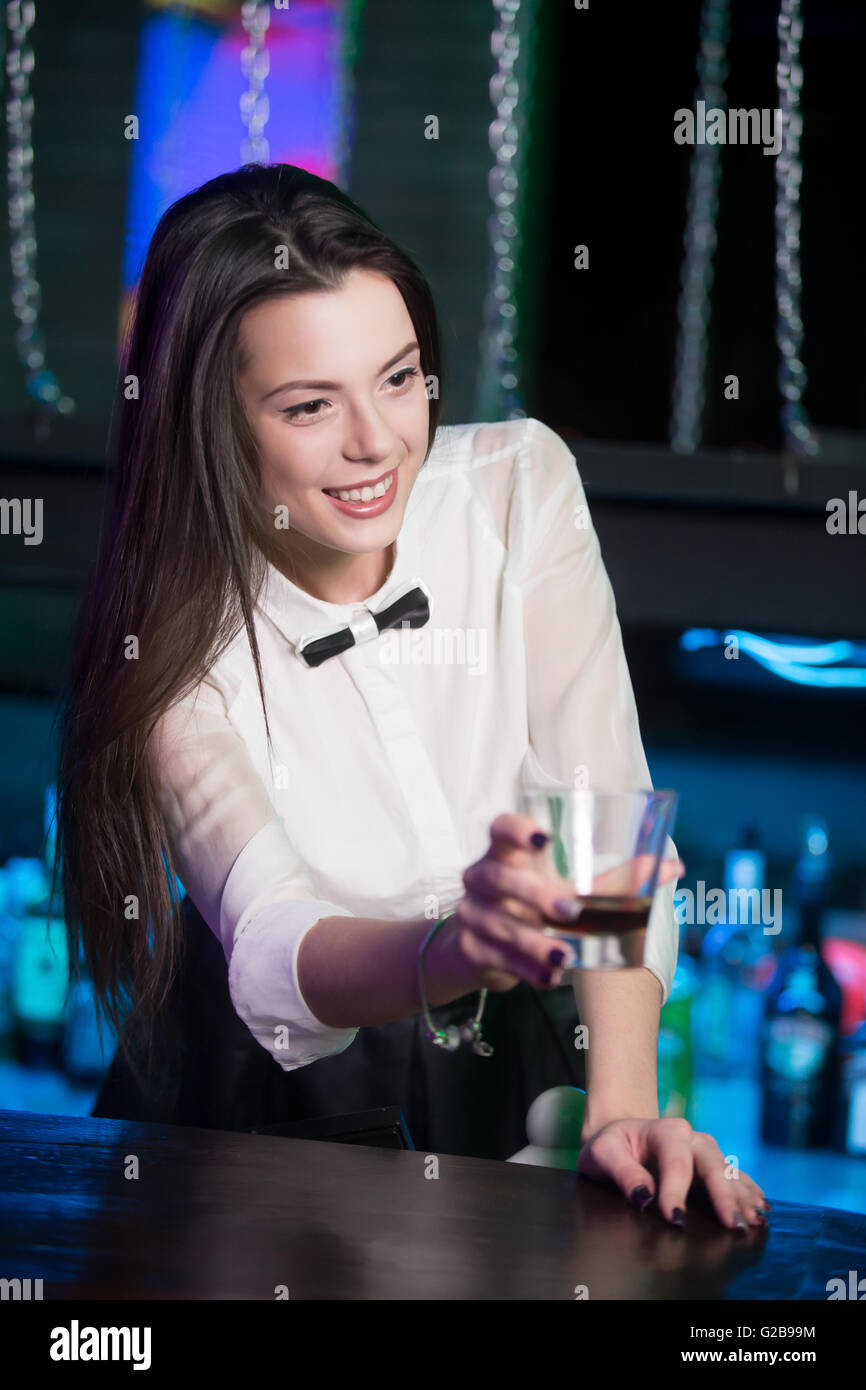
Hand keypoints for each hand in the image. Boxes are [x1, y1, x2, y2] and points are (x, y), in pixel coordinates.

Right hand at [429, 812, 683, 996]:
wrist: (482, 947)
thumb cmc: (535, 906)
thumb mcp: (567, 888)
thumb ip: (617, 880)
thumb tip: (675, 866)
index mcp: (506, 853)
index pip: (500, 827)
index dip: (517, 829)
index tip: (543, 836)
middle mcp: (483, 877)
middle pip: (499, 877)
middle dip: (534, 894)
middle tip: (570, 910)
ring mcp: (472, 913)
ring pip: (499, 924)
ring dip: (533, 942)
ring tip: (564, 957)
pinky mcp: (470, 948)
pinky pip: (497, 958)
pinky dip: (525, 970)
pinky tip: (549, 978)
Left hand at [576, 1116, 770, 1231]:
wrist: (621, 1135)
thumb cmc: (611, 1146)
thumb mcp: (602, 1153)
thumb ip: (622, 1171)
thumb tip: (644, 1196)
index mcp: (664, 1130)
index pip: (675, 1163)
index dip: (676, 1191)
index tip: (675, 1219)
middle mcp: (691, 1137)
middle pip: (712, 1164)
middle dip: (724, 1195)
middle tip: (733, 1225)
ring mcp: (704, 1149)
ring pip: (728, 1171)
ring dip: (741, 1196)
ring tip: (753, 1221)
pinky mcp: (711, 1163)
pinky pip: (735, 1175)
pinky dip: (748, 1190)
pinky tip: (760, 1206)